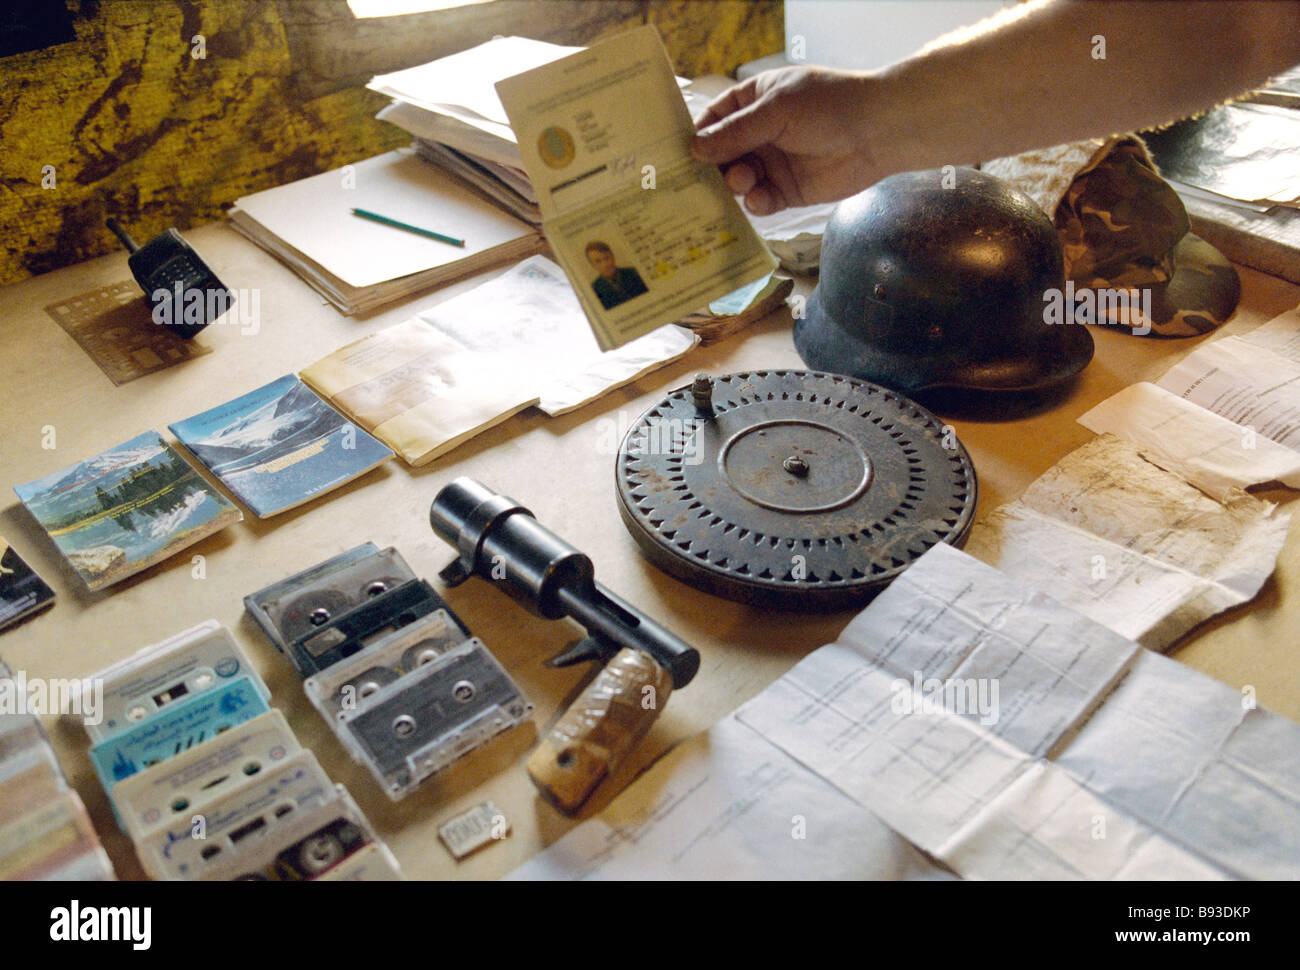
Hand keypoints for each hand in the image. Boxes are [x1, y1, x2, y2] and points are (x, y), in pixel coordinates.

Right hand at [690, 67, 883, 215]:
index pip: (714, 120)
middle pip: (721, 155)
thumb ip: (735, 132)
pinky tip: (761, 198)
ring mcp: (772, 163)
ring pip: (737, 180)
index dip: (697, 136)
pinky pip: (760, 202)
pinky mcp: (787, 191)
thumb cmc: (828, 106)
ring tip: (744, 180)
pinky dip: (756, 203)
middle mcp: (759, 134)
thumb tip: (694, 149)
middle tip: (701, 178)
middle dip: (711, 168)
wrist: (878, 132)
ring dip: (735, 183)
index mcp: (754, 102)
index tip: (680, 154)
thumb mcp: (775, 111)